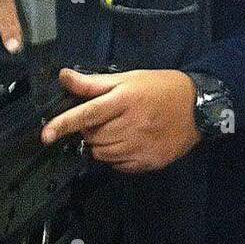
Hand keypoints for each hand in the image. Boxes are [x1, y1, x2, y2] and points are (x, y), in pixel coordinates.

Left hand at [42, 67, 199, 172]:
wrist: (198, 107)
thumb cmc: (160, 87)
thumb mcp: (129, 78)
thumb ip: (94, 82)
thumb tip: (64, 77)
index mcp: (125, 99)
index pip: (87, 113)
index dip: (64, 124)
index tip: (45, 135)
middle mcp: (132, 124)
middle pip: (92, 136)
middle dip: (89, 129)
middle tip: (105, 118)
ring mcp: (141, 146)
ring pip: (102, 153)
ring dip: (100, 144)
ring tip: (116, 129)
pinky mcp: (148, 162)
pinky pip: (118, 166)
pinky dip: (115, 157)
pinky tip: (127, 142)